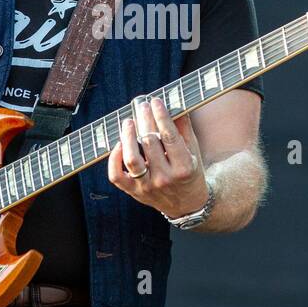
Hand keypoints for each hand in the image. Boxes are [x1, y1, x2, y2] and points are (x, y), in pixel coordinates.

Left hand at [108, 95, 207, 218]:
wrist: (186, 205)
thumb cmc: (190, 173)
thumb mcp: (193, 151)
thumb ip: (183, 128)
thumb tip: (172, 103)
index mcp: (184, 168)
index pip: (170, 137)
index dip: (161, 117)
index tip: (156, 102)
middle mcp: (165, 178)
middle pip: (149, 143)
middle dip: (145, 120)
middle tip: (142, 105)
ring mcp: (147, 186)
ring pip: (132, 159)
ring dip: (127, 137)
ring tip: (128, 122)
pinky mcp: (134, 192)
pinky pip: (116, 176)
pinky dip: (114, 159)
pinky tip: (119, 144)